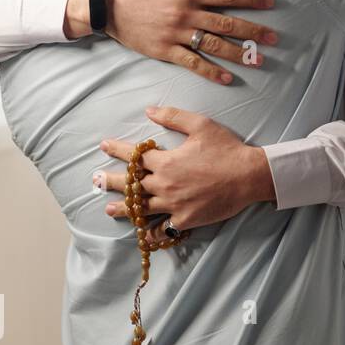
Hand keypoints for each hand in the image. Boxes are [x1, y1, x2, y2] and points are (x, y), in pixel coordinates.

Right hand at [72, 0, 279, 83]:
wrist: (106, 6)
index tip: (270, 3)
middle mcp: (186, 14)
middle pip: (227, 24)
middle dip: (253, 31)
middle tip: (274, 38)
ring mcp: (176, 34)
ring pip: (214, 45)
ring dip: (239, 53)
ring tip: (259, 60)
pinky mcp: (166, 50)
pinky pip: (193, 62)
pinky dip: (211, 71)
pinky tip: (228, 78)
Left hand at [98, 106, 275, 233]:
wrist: (249, 176)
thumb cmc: (227, 149)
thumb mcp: (201, 125)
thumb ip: (173, 117)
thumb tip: (149, 111)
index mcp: (165, 161)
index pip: (133, 155)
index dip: (117, 149)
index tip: (104, 146)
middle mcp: (164, 184)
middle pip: (130, 185)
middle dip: (109, 181)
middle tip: (95, 180)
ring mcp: (173, 204)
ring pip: (140, 208)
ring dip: (123, 208)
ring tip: (109, 208)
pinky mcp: (185, 219)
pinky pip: (162, 228)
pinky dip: (151, 231)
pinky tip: (142, 233)